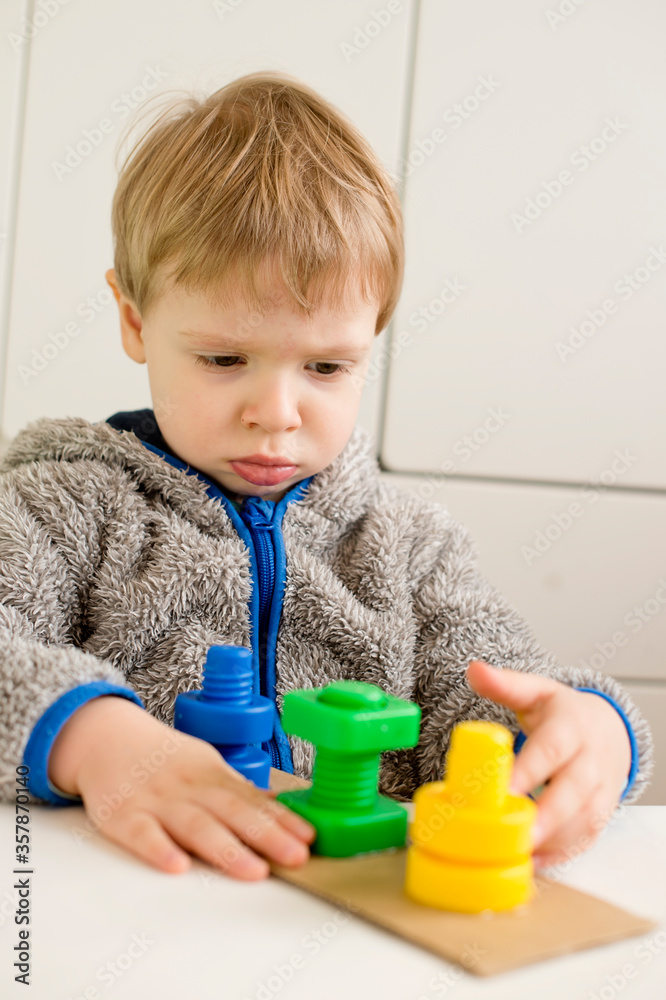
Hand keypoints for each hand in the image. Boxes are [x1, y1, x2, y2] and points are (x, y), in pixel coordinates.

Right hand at [48, 696, 315, 878]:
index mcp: (212, 774)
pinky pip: (142, 834)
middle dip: (267, 836)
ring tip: (254, 871)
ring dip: (226, 849)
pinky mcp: (123, 816)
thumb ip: (238, 791)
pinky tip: (177, 867)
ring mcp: (157, 801)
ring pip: (195, 826)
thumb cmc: (163, 760)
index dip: (282, 819)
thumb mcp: (205, 766)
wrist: (106, 738)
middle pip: (233, 812)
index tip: (310, 838)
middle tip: (295, 857)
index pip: (253, 799)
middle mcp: (189, 786)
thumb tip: (282, 808)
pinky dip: (159, 850)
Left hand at [465, 660, 631, 868]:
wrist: (608, 730)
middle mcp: (591, 760)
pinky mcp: (600, 815)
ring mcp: (600, 790)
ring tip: (519, 855)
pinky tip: (533, 863)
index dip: (530, 770)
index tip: (505, 788)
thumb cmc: (563, 714)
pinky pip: (585, 839)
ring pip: (584, 821)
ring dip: (555, 841)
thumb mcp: (535, 691)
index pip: (551, 749)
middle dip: (548, 816)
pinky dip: (561, 854)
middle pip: (573, 792)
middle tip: (519, 836)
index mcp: (571, 727)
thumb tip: (473, 669)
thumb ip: (504, 684)